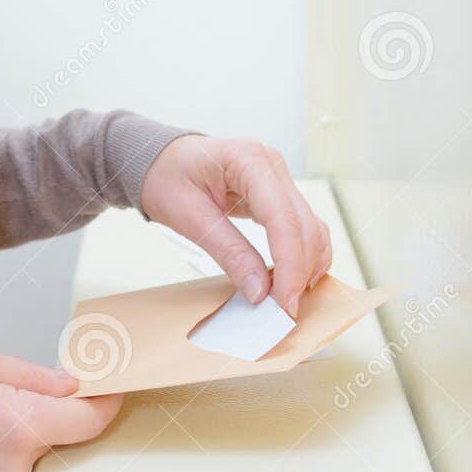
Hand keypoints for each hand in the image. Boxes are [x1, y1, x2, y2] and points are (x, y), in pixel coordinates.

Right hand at [0, 342, 121, 471]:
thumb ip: (32, 377)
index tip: (112, 389)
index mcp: (19, 427)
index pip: (87, 422)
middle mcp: (12, 468)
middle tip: (10, 385)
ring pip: (23, 454)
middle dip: (43, 412)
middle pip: (53, 438)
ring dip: (12, 430)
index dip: (105, 403)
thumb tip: (70, 385)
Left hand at [139, 134, 331, 318]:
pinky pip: (302, 228)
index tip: (283, 302)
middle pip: (304, 226)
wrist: (160, 160)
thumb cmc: (166, 176)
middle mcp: (272, 165)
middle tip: (283, 311)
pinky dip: (301, 256)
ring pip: (311, 229)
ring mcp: (279, 178)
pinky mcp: (279, 195)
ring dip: (305, 267)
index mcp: (249, 160)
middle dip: (299, 273)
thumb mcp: (189, 216)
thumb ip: (228, 252)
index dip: (289, 265)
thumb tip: (260, 291)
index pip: (283, 219)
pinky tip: (290, 279)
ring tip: (285, 298)